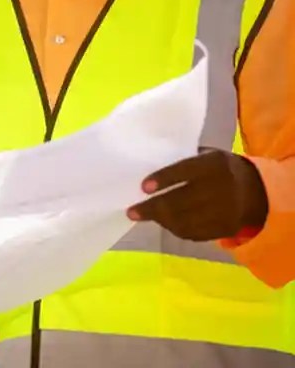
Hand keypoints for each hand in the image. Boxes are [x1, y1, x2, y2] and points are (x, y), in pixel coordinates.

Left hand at [128, 149, 268, 240]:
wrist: (256, 190)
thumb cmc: (219, 169)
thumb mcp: (207, 156)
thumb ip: (183, 160)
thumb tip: (147, 168)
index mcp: (215, 164)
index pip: (186, 171)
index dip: (164, 179)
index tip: (143, 188)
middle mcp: (222, 188)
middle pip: (182, 201)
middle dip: (153, 208)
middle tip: (132, 211)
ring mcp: (225, 211)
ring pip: (186, 220)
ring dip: (161, 220)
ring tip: (144, 216)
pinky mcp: (226, 229)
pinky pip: (195, 233)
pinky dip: (176, 229)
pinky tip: (165, 223)